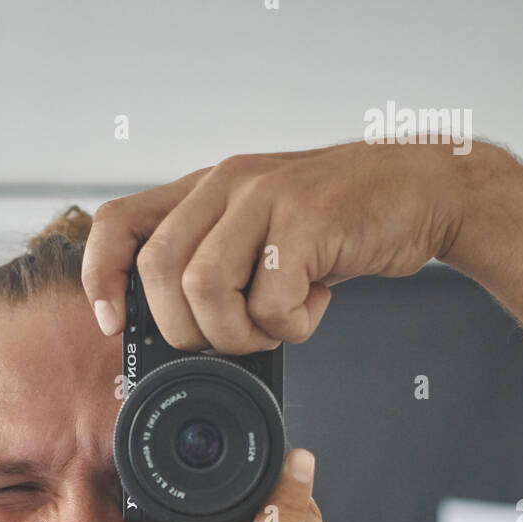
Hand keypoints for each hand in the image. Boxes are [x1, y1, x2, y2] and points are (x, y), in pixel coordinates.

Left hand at [81, 140, 482, 351]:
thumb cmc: (337, 226)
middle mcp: (226, 183)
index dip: (103, 276)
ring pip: (203, 290)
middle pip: (159, 273)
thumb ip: (215, 263)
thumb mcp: (261, 235)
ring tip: (276, 324)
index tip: (112, 324)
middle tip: (235, 336)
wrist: (420, 192)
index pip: (119, 223)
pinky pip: (268, 301)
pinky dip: (291, 326)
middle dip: (189, 330)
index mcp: (204, 190)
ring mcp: (264, 196)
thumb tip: (172, 337)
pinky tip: (313, 306)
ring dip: (238, 333)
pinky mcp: (305, 218)